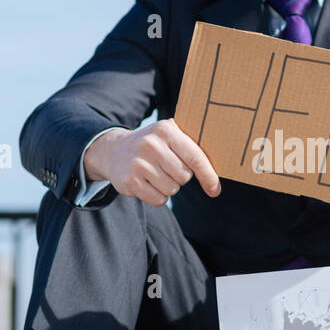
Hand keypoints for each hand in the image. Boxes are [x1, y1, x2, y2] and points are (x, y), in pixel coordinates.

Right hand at [84, 119, 220, 206]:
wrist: (114, 150)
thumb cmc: (153, 145)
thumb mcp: (170, 135)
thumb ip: (192, 146)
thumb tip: (216, 177)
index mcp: (166, 130)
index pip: (194, 157)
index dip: (208, 176)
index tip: (215, 190)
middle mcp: (151, 145)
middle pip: (184, 176)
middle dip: (181, 177)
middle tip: (167, 167)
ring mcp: (139, 163)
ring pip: (172, 189)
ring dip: (169, 187)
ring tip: (156, 173)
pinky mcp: (130, 181)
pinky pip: (158, 200)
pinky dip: (158, 196)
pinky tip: (148, 183)